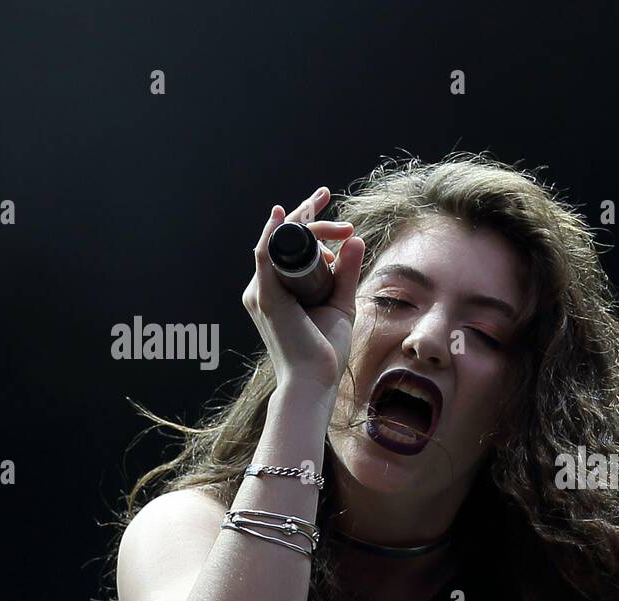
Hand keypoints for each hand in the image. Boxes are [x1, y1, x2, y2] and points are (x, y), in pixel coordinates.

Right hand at [241, 186, 366, 403]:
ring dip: (301, 221)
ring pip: (277, 242)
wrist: (314, 381)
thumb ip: (348, 273)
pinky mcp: (265, 296)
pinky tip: (283, 214)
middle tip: (329, 200)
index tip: (339, 220)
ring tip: (321, 203)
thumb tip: (357, 240)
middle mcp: (264, 287)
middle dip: (308, 216)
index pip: (291, 248)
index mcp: (279, 290)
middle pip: (284, 240)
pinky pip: (265, 256)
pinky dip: (272, 233)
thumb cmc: (324, 351)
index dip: (311, 225)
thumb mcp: (341, 303)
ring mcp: (261, 290)